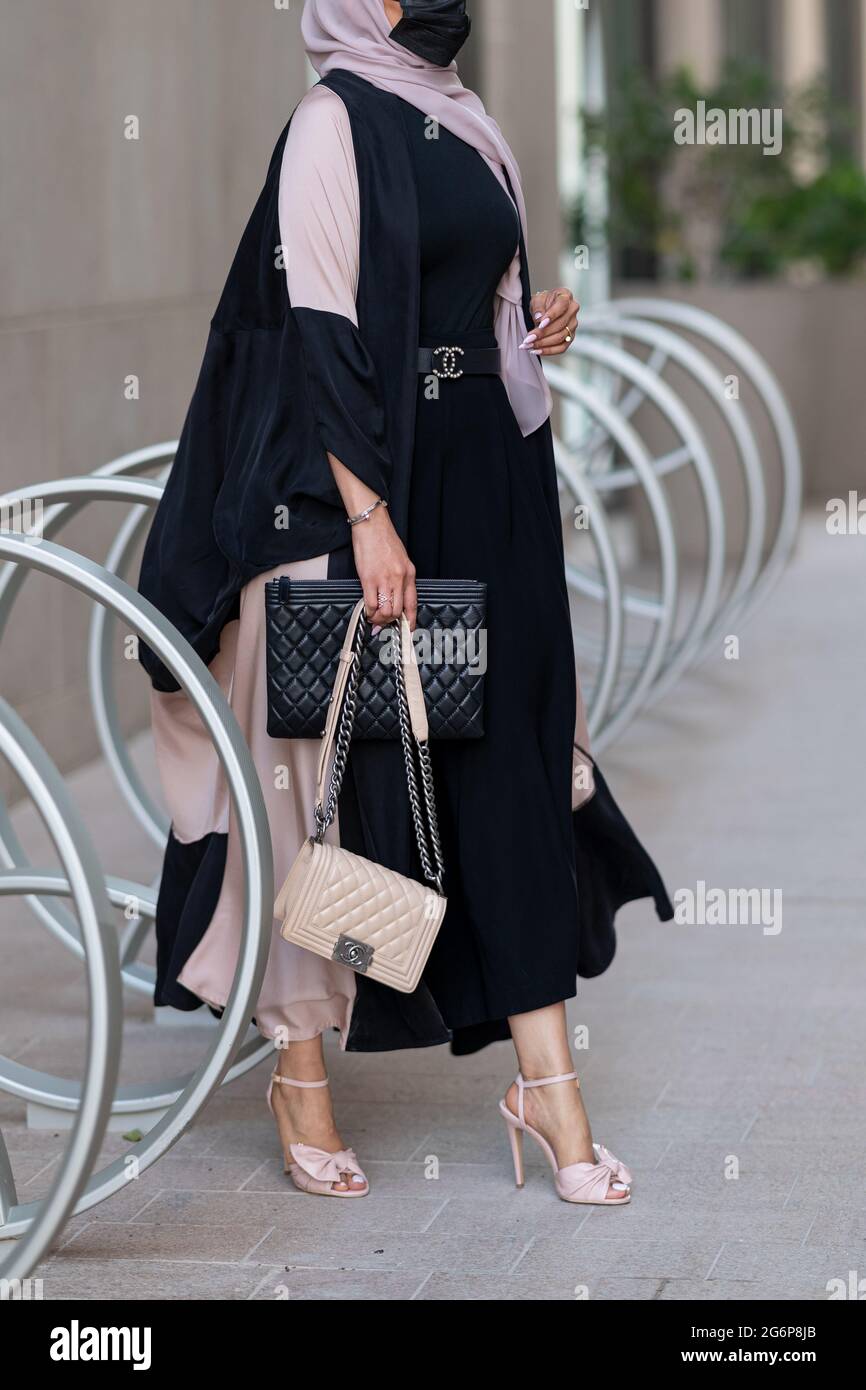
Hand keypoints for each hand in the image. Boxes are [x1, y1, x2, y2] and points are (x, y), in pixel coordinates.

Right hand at [350, 505, 417, 629]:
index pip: (412, 604)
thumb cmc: (384, 540)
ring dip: (378, 619)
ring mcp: (384, 580)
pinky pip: (371, 603)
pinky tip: (367, 611)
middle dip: (390, 622)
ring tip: (374, 618)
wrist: (372, 526)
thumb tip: (395, 596)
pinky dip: (369, 612)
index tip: (408, 630)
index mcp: (409, 574)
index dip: (410, 621)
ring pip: (385, 611)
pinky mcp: (368, 579)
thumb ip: (400, 578)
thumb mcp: (401, 559)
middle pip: (398, 611)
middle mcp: (399, 579)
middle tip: (383, 624)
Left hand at [520, 288, 579, 356]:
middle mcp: (573, 310)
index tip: (540, 324)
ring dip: (542, 344)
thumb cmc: (542, 302)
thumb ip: (538, 306)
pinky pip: (561, 348)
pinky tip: (536, 351)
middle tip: (527, 339)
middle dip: (542, 334)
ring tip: (528, 345)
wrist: (546, 308)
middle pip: (560, 325)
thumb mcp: (537, 299)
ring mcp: (573, 325)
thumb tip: (539, 318)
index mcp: (566, 296)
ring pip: (560, 338)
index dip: (552, 316)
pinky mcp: (570, 337)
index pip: (561, 306)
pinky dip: (548, 351)